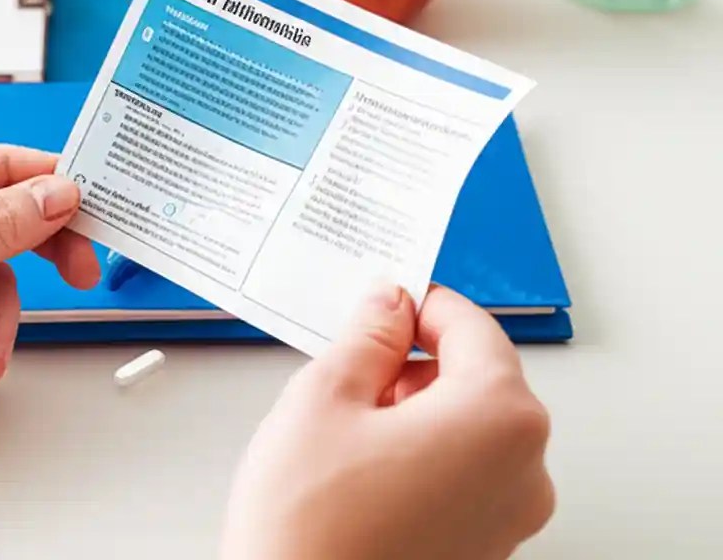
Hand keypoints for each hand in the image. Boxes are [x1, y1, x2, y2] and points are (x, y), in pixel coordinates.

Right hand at [220, 285, 554, 559]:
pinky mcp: (482, 549)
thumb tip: (387, 305)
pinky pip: (462, 476)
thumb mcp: (323, 398)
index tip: (386, 298)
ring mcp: (508, 518)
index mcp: (498, 418)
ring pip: (467, 429)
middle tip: (348, 371)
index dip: (420, 303)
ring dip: (413, 412)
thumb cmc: (310, 531)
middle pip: (476, 379)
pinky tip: (358, 471)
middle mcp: (524, 471)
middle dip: (412, 365)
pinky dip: (419, 457)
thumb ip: (366, 337)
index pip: (472, 327)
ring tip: (343, 432)